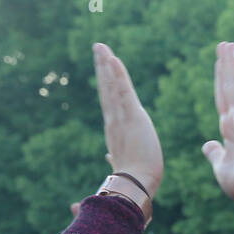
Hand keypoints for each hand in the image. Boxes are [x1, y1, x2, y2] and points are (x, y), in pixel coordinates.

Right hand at [93, 43, 162, 198]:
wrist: (135, 185)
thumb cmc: (133, 180)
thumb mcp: (124, 164)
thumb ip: (115, 157)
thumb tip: (109, 158)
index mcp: (115, 130)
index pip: (110, 102)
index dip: (106, 84)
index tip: (104, 69)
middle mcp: (114, 121)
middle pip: (106, 89)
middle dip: (102, 67)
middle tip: (98, 47)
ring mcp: (121, 118)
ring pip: (112, 86)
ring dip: (107, 64)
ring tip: (101, 47)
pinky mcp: (131, 117)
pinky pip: (123, 91)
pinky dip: (118, 75)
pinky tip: (113, 59)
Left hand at [201, 42, 233, 209]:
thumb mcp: (220, 166)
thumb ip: (215, 153)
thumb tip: (208, 144)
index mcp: (231, 129)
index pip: (223, 100)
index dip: (221, 82)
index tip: (221, 64)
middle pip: (229, 87)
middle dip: (226, 66)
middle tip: (225, 44)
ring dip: (233, 65)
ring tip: (230, 45)